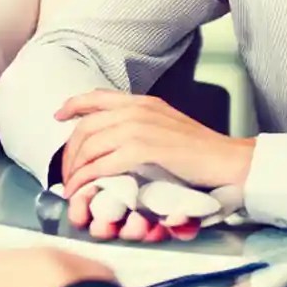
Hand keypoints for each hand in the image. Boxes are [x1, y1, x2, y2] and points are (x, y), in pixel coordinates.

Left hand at [57, 92, 254, 241]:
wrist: (227, 160)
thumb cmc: (201, 150)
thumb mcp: (166, 125)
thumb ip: (142, 124)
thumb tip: (117, 136)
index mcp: (142, 102)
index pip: (98, 96)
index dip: (73, 105)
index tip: (58, 116)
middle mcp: (136, 109)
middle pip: (86, 126)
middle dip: (69, 152)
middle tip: (66, 173)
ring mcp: (138, 128)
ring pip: (89, 145)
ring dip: (74, 169)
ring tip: (72, 186)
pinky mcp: (142, 150)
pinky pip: (101, 164)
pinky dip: (86, 179)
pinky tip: (81, 189)